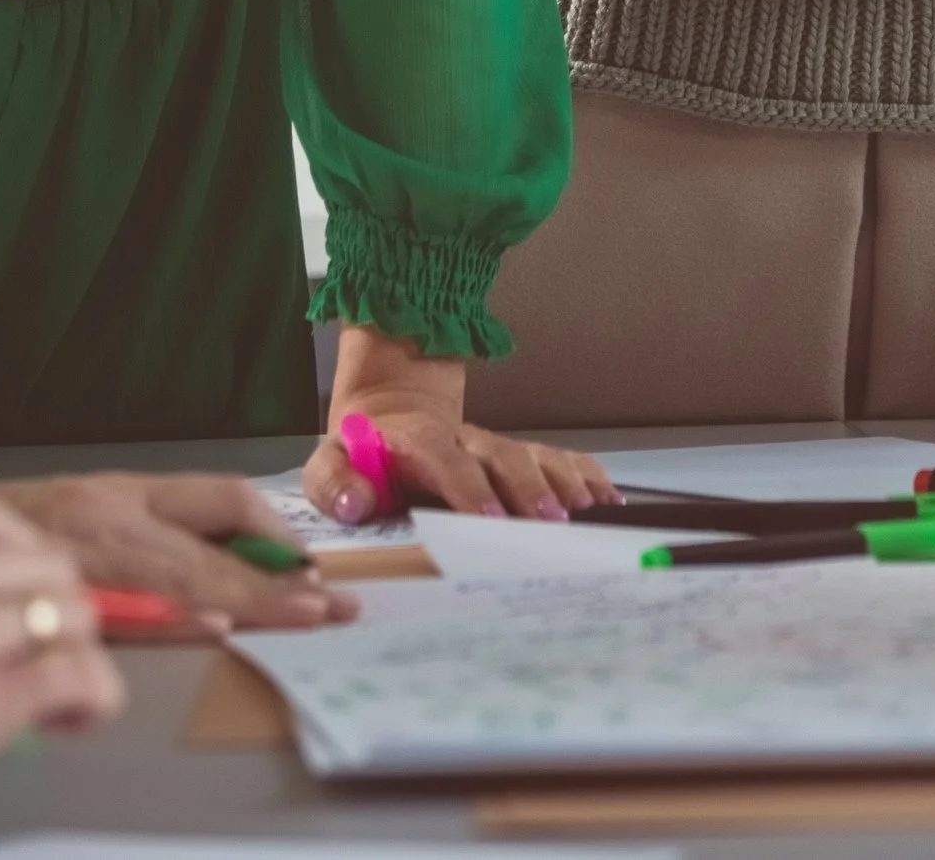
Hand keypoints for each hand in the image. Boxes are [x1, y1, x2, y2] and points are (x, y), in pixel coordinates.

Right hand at [0, 469, 352, 631]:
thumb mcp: (74, 519)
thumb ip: (135, 538)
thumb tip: (208, 583)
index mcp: (117, 495)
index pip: (218, 498)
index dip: (270, 530)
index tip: (311, 562)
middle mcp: (107, 518)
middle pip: (212, 545)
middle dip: (278, 580)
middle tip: (331, 604)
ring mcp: (78, 560)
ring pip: (182, 577)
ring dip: (247, 602)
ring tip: (301, 618)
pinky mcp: (47, 599)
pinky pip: (126, 613)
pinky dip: (171, 622)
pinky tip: (210, 629)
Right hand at [0, 503, 120, 859]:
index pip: (1, 527)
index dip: (32, 566)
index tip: (41, 595)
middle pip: (46, 567)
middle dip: (62, 610)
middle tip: (59, 649)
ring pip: (70, 617)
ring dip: (80, 656)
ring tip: (70, 690)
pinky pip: (72, 677)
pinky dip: (91, 696)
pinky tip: (79, 714)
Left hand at [306, 333, 615, 525]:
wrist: (393, 408)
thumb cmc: (362, 451)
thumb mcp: (328, 463)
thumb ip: (335, 482)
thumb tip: (358, 502)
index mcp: (417, 442)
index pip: (445, 459)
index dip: (468, 487)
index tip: (490, 517)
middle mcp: (465, 439)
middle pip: (502, 457)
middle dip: (527, 490)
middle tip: (551, 526)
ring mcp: (495, 445)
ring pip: (535, 456)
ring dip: (563, 484)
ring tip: (587, 516)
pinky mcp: (516, 453)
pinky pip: (557, 458)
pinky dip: (585, 475)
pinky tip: (606, 501)